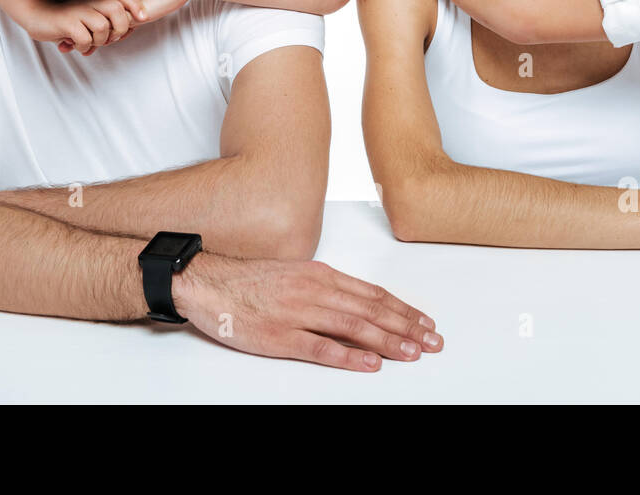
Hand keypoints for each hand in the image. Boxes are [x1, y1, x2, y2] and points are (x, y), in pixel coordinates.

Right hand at [21, 0, 144, 55]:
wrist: (38, 17)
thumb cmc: (67, 20)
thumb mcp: (89, 18)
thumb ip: (107, 22)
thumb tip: (127, 33)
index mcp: (97, 0)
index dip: (135, 5)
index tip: (142, 18)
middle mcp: (90, 3)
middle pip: (117, 10)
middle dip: (120, 29)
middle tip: (111, 39)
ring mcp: (79, 11)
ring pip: (103, 27)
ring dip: (100, 41)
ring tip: (90, 43)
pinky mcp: (68, 23)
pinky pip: (86, 38)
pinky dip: (84, 46)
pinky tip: (76, 45)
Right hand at [171, 251, 442, 371]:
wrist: (208, 282)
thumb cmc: (249, 281)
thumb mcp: (295, 275)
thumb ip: (326, 288)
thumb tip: (358, 303)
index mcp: (321, 275)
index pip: (372, 293)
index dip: (402, 309)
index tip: (424, 322)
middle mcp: (315, 291)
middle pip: (371, 310)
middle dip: (406, 327)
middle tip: (432, 341)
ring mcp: (298, 313)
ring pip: (354, 327)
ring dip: (388, 341)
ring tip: (412, 352)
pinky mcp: (280, 336)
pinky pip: (320, 348)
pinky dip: (349, 356)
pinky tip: (369, 364)